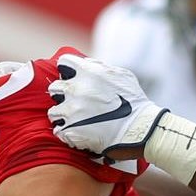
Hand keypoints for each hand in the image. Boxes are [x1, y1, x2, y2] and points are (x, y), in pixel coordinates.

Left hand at [47, 53, 167, 160]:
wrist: (141, 130)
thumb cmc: (135, 103)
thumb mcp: (122, 75)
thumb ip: (101, 68)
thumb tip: (87, 64)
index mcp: (89, 72)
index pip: (64, 63)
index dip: (67, 71)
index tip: (71, 78)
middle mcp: (77, 89)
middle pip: (54, 88)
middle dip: (62, 95)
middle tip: (75, 102)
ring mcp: (72, 111)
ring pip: (53, 111)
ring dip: (63, 116)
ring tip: (76, 121)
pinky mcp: (71, 131)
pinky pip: (58, 131)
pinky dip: (67, 133)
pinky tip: (78, 133)